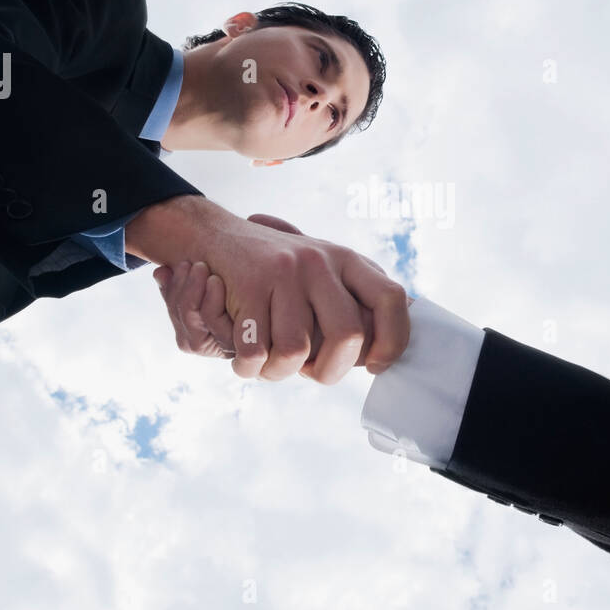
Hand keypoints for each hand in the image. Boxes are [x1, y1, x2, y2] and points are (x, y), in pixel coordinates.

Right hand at [125, 196, 409, 383]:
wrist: (217, 237)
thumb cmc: (277, 273)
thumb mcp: (324, 274)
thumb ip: (354, 304)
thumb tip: (387, 350)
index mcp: (347, 260)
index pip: (391, 299)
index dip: (392, 340)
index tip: (375, 366)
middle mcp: (320, 262)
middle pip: (347, 336)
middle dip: (331, 371)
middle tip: (312, 373)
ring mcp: (284, 271)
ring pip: (296, 351)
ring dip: (280, 371)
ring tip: (271, 362)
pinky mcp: (249, 284)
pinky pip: (256, 351)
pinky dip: (250, 366)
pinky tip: (246, 356)